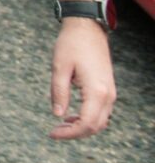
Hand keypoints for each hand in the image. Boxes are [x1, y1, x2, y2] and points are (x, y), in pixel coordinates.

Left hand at [49, 18, 115, 138]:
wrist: (87, 28)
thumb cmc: (71, 44)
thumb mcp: (59, 67)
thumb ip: (59, 92)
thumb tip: (58, 115)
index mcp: (96, 91)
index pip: (86, 124)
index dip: (69, 133)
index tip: (52, 133)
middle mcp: (108, 95)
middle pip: (95, 126)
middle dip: (75, 133)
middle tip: (54, 131)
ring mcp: (110, 92)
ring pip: (100, 121)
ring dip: (82, 127)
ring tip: (61, 124)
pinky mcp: (107, 89)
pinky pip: (101, 112)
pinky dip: (88, 118)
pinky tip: (71, 115)